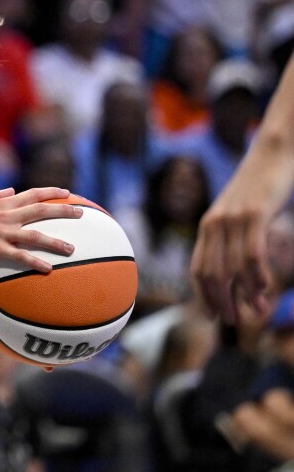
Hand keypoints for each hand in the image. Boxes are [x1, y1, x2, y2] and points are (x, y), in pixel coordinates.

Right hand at [0, 187, 80, 272]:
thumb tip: (12, 190)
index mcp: (3, 205)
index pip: (32, 194)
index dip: (51, 192)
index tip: (68, 193)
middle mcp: (5, 216)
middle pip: (40, 210)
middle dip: (62, 210)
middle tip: (81, 214)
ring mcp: (1, 232)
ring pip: (34, 235)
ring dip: (55, 242)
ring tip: (72, 249)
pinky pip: (20, 256)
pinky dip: (35, 262)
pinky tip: (48, 269)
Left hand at [192, 173, 279, 322]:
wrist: (273, 150)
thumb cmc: (261, 185)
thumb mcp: (243, 213)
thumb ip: (237, 238)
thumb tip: (240, 269)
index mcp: (208, 225)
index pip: (198, 269)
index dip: (203, 296)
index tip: (214, 317)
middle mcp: (215, 223)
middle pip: (211, 273)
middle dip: (220, 301)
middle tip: (235, 321)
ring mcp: (233, 218)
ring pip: (232, 267)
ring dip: (245, 294)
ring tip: (258, 311)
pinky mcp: (254, 213)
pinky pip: (251, 252)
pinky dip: (255, 275)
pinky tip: (263, 289)